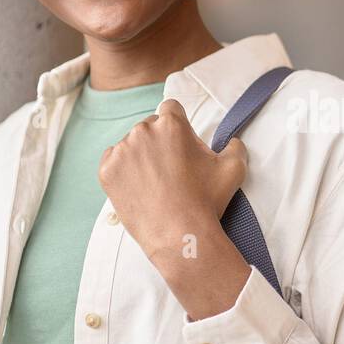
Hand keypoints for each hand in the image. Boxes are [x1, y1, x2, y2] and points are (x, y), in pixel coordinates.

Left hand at [97, 98, 247, 262]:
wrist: (179, 236)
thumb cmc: (206, 201)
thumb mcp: (233, 169)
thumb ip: (235, 146)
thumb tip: (233, 141)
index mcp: (172, 124)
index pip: (171, 108)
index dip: (177, 124)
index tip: (180, 143)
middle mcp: (143, 131)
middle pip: (150, 126)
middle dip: (159, 142)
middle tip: (171, 170)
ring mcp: (122, 151)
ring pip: (131, 144)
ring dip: (141, 157)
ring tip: (155, 183)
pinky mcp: (107, 171)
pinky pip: (113, 161)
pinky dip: (123, 171)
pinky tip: (139, 187)